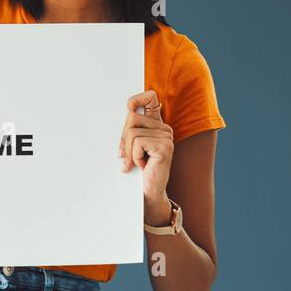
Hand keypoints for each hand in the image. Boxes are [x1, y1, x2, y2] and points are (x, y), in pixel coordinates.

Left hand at [118, 89, 173, 217]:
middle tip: (126, 156)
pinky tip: (142, 166)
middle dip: (123, 138)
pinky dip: (134, 157)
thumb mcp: (132, 147)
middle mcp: (164, 128)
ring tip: (135, 163)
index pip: (150, 98)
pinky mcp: (164, 147)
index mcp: (157, 125)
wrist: (149, 192)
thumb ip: (130, 131)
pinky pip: (138, 143)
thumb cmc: (140, 171)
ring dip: (128, 151)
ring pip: (132, 132)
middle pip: (132, 118)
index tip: (128, 106)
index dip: (138, 98)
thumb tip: (127, 111)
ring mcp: (166, 137)